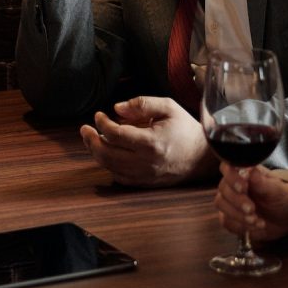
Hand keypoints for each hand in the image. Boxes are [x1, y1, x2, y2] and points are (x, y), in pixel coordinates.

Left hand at [79, 96, 215, 186]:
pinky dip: (108, 166)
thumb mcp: (168, 107)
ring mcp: (144, 176)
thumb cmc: (185, 129)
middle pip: (106, 154)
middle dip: (91, 140)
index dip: (102, 123)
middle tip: (85, 129)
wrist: (202, 157)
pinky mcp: (145, 183)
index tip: (99, 115)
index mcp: (151, 142)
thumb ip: (142, 103)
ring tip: (91, 139)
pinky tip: (107, 154)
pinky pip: (119, 178)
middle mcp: (145, 162)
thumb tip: (117, 108)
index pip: (115, 134)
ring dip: (96, 153)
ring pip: (109, 167)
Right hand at [215, 162, 287, 241]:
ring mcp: (230, 201)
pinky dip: (240, 225)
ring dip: (238, 214)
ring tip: (256, 220)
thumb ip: (262, 182)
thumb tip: (251, 170)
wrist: (286, 217)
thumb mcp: (277, 190)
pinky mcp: (229, 217)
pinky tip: (254, 225)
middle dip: (237, 201)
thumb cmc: (282, 198)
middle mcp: (233, 184)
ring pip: (221, 204)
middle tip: (252, 209)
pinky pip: (225, 221)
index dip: (232, 177)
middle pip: (223, 188)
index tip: (244, 187)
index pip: (228, 167)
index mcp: (244, 172)